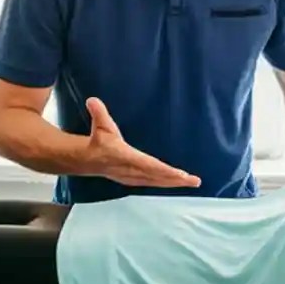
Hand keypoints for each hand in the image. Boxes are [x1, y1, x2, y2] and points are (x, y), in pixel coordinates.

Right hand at [81, 97, 199, 188]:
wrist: (89, 160)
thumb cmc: (99, 140)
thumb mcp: (100, 125)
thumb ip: (98, 113)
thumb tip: (92, 100)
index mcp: (126, 157)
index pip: (148, 165)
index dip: (163, 170)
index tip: (180, 174)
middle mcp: (132, 170)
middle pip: (157, 176)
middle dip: (176, 179)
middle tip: (194, 181)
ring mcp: (134, 177)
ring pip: (158, 181)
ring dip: (175, 183)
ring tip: (193, 183)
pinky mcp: (136, 180)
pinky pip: (154, 182)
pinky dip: (167, 183)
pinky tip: (179, 183)